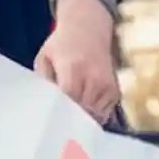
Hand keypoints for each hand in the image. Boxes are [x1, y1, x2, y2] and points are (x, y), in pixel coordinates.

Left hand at [34, 0, 119, 122]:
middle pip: (82, 111)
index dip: (59, 113)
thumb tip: (44, 105)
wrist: (88, 27)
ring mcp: (106, 85)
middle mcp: (93, 78)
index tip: (49, 123)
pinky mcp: (114, 90)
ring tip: (69, 122)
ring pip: (94, 116)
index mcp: (73, 68)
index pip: (68, 99)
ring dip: (82, 121)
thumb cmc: (61, 44)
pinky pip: (103, 113)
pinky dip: (93, 116)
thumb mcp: (45, 57)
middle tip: (57, 130)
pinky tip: (82, 112)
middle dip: (69, 121)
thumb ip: (44, 81)